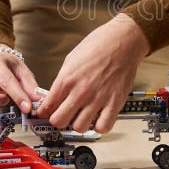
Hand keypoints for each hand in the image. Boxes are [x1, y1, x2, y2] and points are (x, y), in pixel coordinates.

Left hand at [36, 14, 149, 132]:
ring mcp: (98, 98)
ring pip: (79, 127)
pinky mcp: (114, 102)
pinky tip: (99, 118)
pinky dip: (99, 126)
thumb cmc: (99, 45)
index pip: (47, 107)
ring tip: (82, 116)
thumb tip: (56, 96)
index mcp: (67, 79)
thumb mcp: (71, 60)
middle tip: (64, 115)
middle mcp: (81, 91)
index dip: (45, 112)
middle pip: (59, 121)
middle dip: (59, 120)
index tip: (47, 112)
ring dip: (79, 124)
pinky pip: (103, 126)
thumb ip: (63, 80)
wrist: (123, 40)